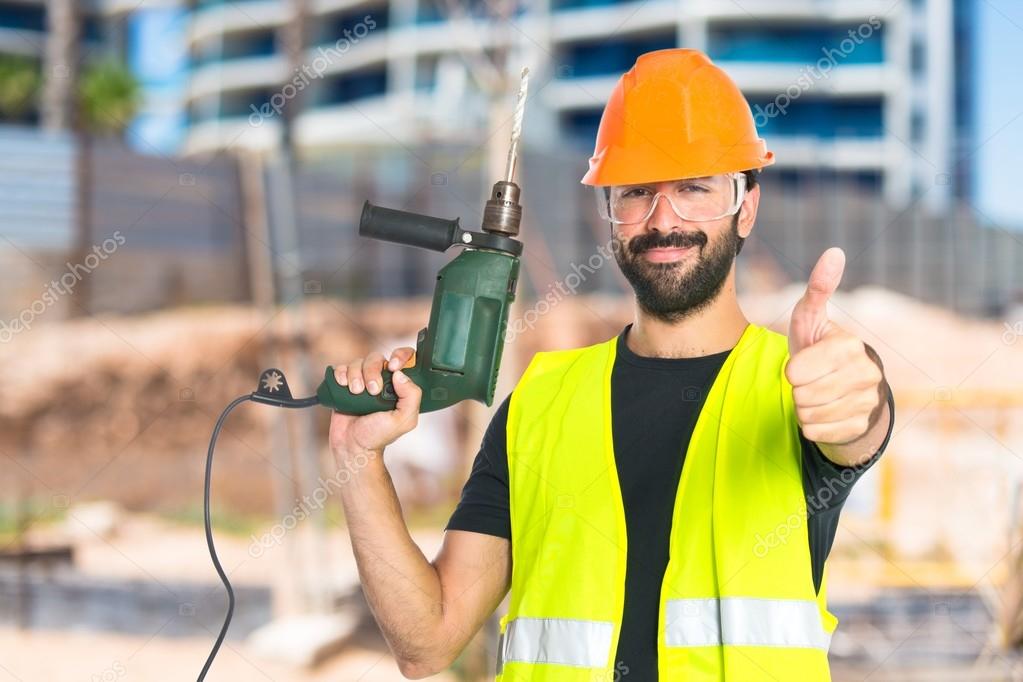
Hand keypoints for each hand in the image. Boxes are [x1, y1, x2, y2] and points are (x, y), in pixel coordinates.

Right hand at [328, 346, 421, 461]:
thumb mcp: (404, 420)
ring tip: (356, 393)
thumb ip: (411, 396)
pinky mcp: (344, 385)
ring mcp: (362, 381)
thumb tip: (399, 374)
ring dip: (356, 375)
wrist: (352, 446)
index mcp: (398, 386)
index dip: (400, 355)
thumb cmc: (379, 435)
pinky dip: (341, 373)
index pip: (405, 358)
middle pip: (377, 358)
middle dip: (373, 371)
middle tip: (373, 391)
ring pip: (358, 362)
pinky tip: (343, 385)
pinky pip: (342, 368)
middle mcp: (381, 380)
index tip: (393, 367)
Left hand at [785, 247, 886, 446]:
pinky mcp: (862, 426)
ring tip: (817, 393)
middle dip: (797, 389)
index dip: (791, 370)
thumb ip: (819, 288)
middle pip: (801, 395)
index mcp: (850, 346)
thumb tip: (834, 252)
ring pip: (808, 415)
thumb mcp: (811, 318)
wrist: (843, 387)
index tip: (803, 363)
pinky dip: (812, 425)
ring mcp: (867, 402)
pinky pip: (817, 433)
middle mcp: (866, 373)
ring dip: (803, 407)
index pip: (796, 372)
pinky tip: (824, 411)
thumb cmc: (819, 348)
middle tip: (810, 380)